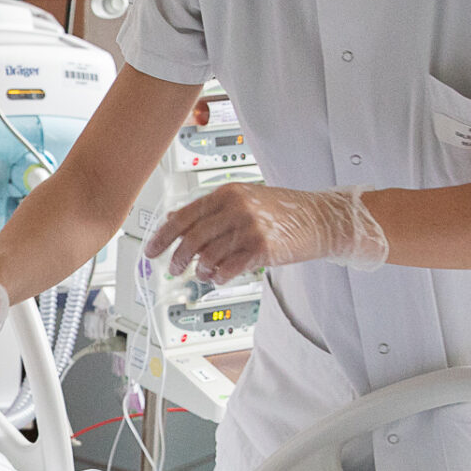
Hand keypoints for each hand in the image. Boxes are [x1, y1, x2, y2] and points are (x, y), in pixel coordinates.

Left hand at [146, 183, 387, 281]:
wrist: (320, 218)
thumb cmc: (282, 210)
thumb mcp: (244, 199)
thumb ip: (211, 209)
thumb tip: (175, 221)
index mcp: (227, 192)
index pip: (183, 216)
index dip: (162, 236)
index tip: (151, 250)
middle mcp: (236, 207)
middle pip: (191, 238)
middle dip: (177, 258)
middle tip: (172, 268)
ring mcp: (249, 227)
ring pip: (208, 257)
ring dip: (200, 270)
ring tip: (203, 273)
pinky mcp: (262, 248)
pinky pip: (228, 269)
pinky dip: (219, 277)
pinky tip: (219, 277)